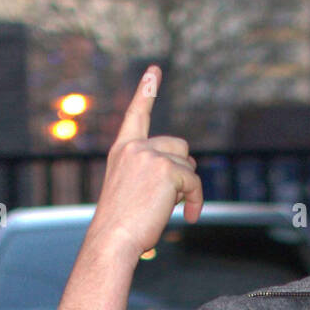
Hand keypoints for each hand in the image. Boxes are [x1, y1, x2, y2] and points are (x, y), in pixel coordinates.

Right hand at [86, 64, 203, 264]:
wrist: (113, 239)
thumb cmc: (122, 225)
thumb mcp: (133, 191)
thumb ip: (154, 173)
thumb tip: (189, 167)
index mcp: (123, 150)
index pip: (136, 115)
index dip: (147, 91)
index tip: (155, 70)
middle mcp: (135, 147)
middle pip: (179, 146)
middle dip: (184, 171)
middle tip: (175, 199)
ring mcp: (150, 156)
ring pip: (189, 166)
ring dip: (189, 190)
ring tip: (176, 211)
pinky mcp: (166, 169)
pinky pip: (195, 183)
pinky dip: (197, 201)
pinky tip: (189, 217)